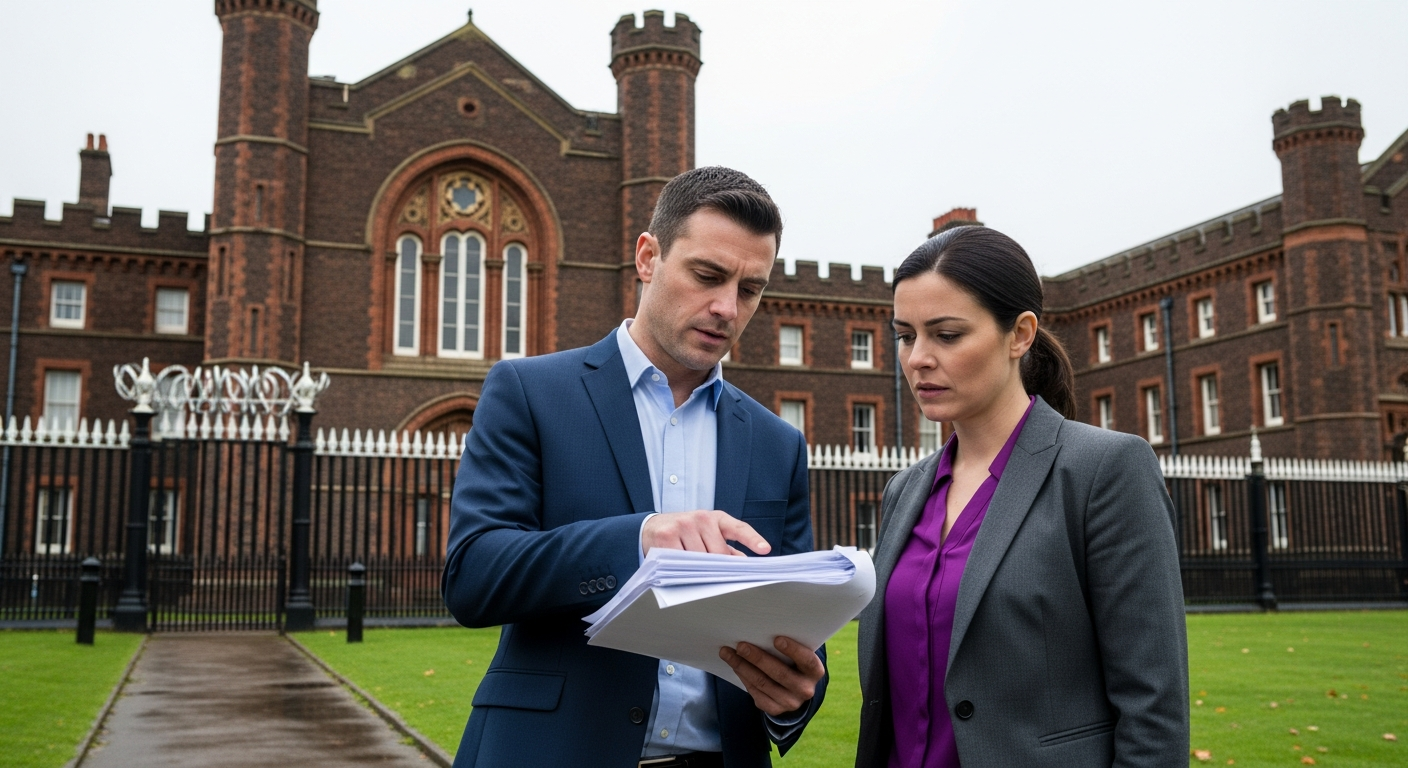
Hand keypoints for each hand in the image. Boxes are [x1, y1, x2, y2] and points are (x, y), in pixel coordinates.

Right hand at [641, 510, 770, 556]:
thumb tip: (743, 562)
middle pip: (719, 553)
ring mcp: (683, 525)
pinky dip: (681, 567)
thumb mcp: (707, 534)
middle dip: (716, 566)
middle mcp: (701, 518)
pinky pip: (681, 560)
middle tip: (708, 570)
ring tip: (688, 563)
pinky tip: (677, 564)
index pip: (739, 529)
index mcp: (716, 518)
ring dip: (696, 567)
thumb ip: (726, 548)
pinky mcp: (667, 535)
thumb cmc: (685, 533)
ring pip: (700, 559)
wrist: (653, 527)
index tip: (764, 549)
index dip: (752, 539)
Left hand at [719, 636, 824, 716]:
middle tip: (740, 645)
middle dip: (757, 657)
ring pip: (762, 683)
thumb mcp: (797, 654)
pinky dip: (743, 677)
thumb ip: (787, 645)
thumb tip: (759, 630)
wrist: (794, 689)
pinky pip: (756, 693)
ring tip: (728, 653)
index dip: (793, 650)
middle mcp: (805, 689)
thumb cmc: (793, 661)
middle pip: (779, 673)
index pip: (807, 661)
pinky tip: (735, 666)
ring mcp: (790, 702)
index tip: (777, 639)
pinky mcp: (775, 710)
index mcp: (815, 671)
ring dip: (742, 666)